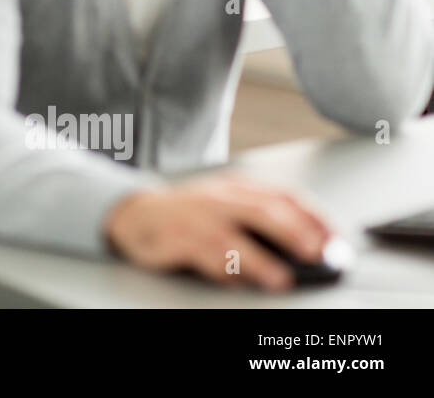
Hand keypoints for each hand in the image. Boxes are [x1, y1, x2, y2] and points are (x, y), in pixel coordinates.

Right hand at [103, 174, 334, 291]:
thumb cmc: (189, 213)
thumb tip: (311, 242)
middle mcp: (218, 199)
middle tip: (313, 252)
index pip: (282, 195)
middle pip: (261, 212)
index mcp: (236, 188)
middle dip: (291, 232)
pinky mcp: (176, 239)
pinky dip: (223, 270)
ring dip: (258, 260)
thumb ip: (261, 216)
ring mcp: (196, 219)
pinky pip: (202, 256)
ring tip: (279, 278)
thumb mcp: (226, 203)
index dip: (311, 216)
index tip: (333, 237)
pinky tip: (237, 280)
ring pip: (232, 238)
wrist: (135, 213)